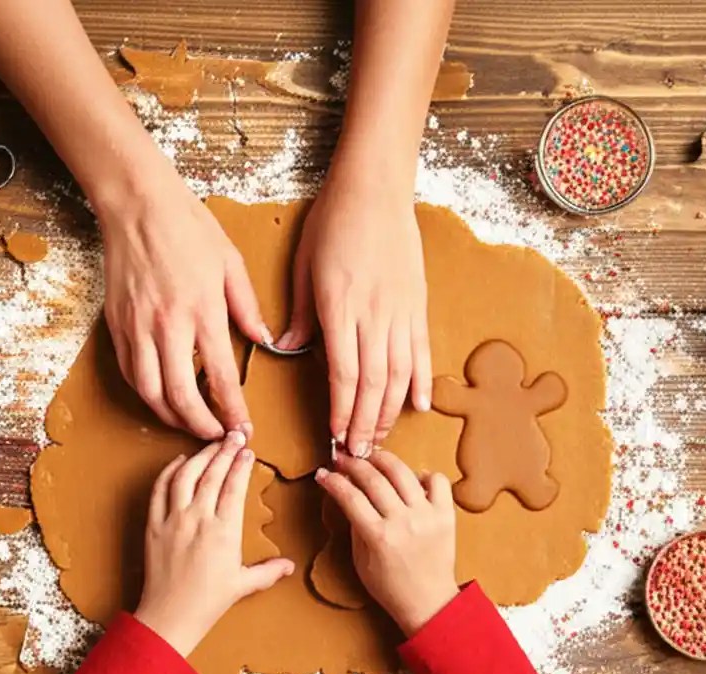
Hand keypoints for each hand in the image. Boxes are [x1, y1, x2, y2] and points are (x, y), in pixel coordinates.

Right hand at [99, 174, 271, 438]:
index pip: (221, 377)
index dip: (233, 412)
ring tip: (189, 424)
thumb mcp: (231, 263)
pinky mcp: (116, 324)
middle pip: (181, 397)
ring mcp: (137, 327)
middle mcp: (167, 326)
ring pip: (149, 393)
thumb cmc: (188, 227)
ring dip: (170, 417)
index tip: (242, 430)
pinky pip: (130, 373)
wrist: (138, 204)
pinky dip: (146, 394)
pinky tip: (161, 397)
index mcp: (203, 311)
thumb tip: (264, 341)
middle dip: (200, 426)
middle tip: (215, 438)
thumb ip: (247, 307)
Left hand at [134, 431, 295, 655]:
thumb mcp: (243, 585)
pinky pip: (159, 490)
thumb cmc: (208, 602)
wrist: (170, 616)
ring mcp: (173, 520)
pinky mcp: (153, 525)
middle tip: (234, 436)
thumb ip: (268, 571)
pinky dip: (169, 472)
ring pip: (185, 476)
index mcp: (224, 532)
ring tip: (211, 445)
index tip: (248, 451)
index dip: (241, 465)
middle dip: (224, 451)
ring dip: (199, 456)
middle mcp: (198, 520)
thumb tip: (290, 566)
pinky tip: (179, 462)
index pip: (234, 487)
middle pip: (212, 474)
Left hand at [277, 175, 430, 456]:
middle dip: (365, 424)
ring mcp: (400, 310)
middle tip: (359, 455)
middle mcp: (373, 313)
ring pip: (399, 374)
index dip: (341, 411)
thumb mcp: (304, 265)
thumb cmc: (333, 221)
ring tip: (381, 439)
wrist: (376, 187)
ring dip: (390, 411)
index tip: (336, 438)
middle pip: (373, 383)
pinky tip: (417, 406)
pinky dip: (419, 381)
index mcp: (339, 306)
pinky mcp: (417, 303)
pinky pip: (421, 350)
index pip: (342, 373)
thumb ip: (299, 313)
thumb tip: (285, 350)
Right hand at [315, 450, 457, 635]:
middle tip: (344, 458)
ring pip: (403, 472)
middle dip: (353, 463)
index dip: (333, 481)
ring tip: (372, 457)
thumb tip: (346, 493)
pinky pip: (438, 481)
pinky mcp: (446, 516)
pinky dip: (423, 474)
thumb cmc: (390, 586)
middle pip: (374, 478)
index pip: (350, 497)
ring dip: (383, 459)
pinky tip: (412, 480)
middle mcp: (404, 523)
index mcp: (379, 537)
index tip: (324, 473)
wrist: (428, 603)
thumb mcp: (360, 560)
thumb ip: (355, 524)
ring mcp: (427, 517)